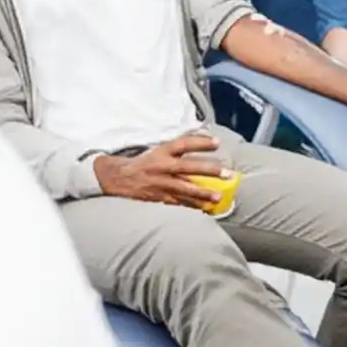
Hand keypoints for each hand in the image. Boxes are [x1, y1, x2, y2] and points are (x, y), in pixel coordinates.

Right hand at [93, 134, 229, 207]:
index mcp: (162, 151)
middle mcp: (162, 166)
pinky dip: (192, 206)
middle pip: (188, 167)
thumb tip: (204, 137)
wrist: (119, 178)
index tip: (218, 142)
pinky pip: (178, 203)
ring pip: (185, 189)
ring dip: (203, 194)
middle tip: (227, 173)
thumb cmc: (145, 163)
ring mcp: (161, 184)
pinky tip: (205, 209)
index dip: (200, 142)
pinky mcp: (159, 198)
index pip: (184, 144)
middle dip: (208, 170)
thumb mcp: (159, 150)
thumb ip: (179, 148)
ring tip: (218, 197)